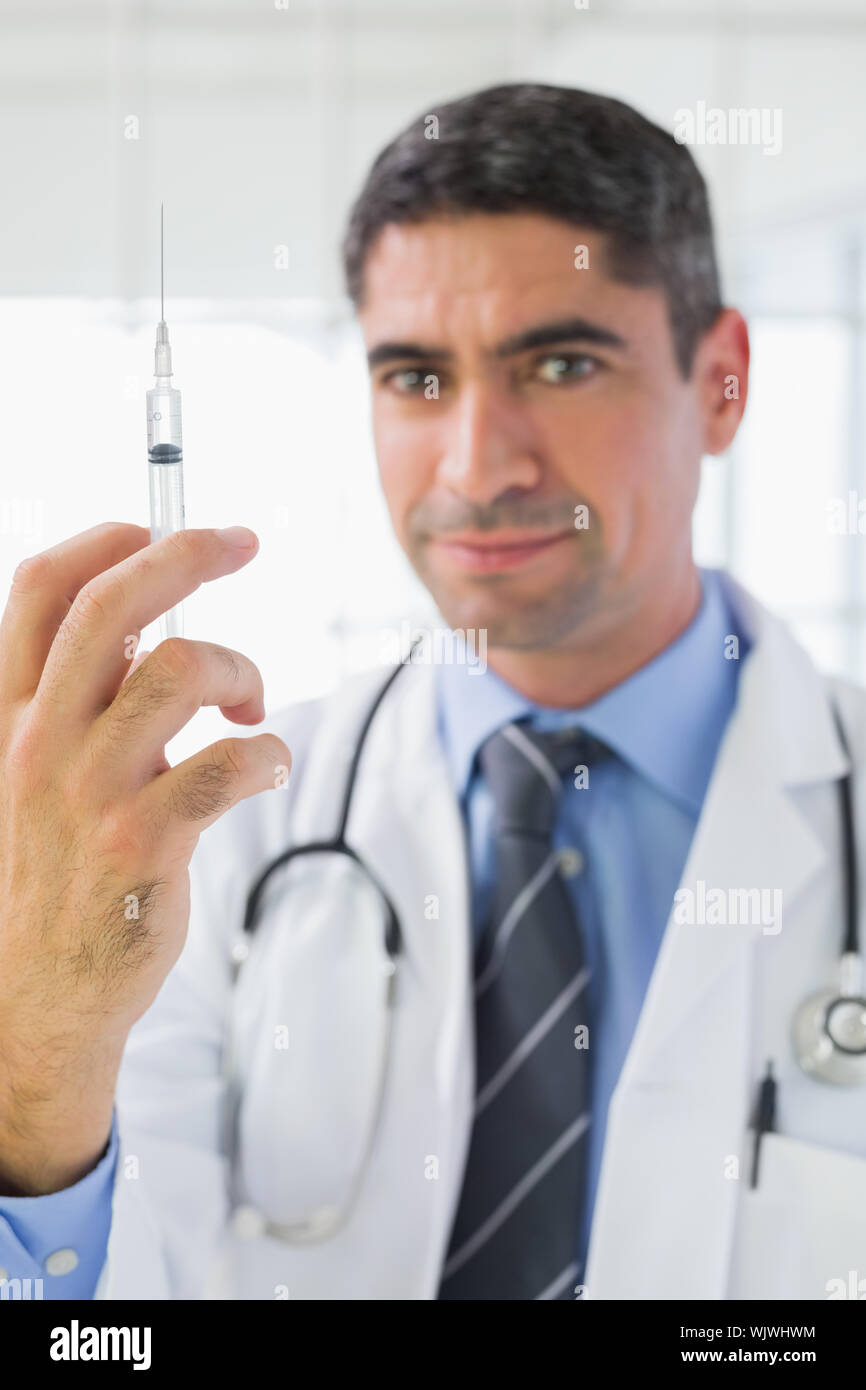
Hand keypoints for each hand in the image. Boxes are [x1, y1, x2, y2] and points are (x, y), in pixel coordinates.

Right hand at [0, 522, 289, 1192]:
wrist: (38, 993)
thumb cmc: (59, 869)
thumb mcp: (35, 774)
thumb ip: (78, 700)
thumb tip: (143, 623)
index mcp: (13, 714)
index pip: (37, 589)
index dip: (105, 539)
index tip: (158, 526)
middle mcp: (41, 741)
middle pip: (112, 606)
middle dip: (188, 553)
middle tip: (242, 543)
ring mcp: (90, 794)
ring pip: (179, 669)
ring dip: (238, 668)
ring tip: (249, 704)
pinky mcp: (143, 846)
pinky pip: (225, 764)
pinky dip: (266, 752)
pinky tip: (267, 764)